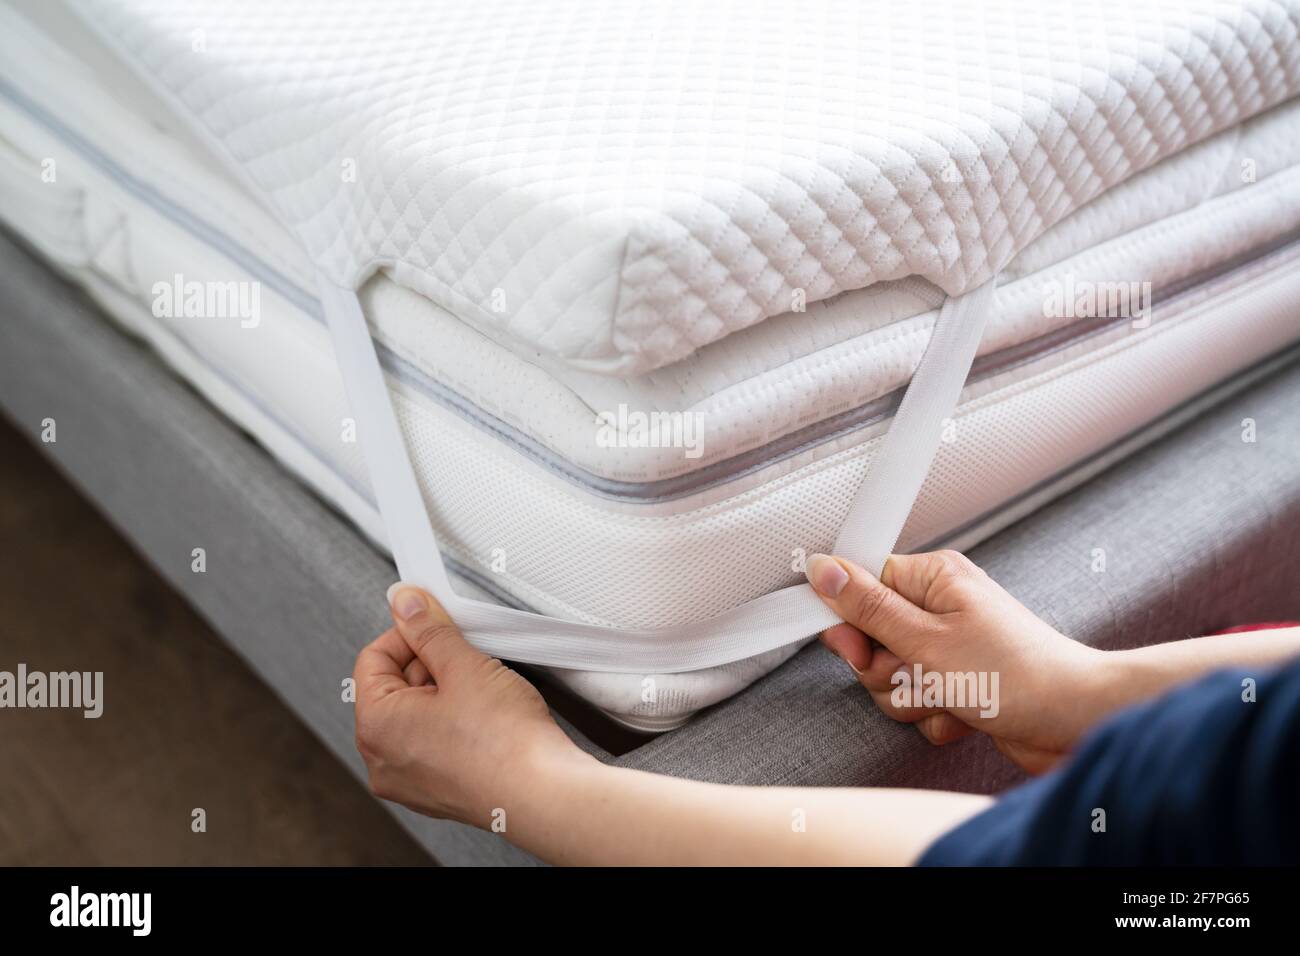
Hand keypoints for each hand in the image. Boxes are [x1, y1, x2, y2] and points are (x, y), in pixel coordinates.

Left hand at [353, 585, 591, 827]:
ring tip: (482, 688)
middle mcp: (383, 761)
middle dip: (429, 664)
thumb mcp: (464, 665)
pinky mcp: (438, 792)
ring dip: (444, 693)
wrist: (544, 793)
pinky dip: (453, 723)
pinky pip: (433, 743)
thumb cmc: (504, 741)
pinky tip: (485, 716)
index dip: (408, 633)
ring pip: (415, 716)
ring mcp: (409, 782)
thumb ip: (428, 629)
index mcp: (375, 727)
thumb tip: (405, 604)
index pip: (373, 659)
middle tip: (467, 656)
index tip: (436, 623)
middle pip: (392, 688)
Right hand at [806, 550, 1103, 772]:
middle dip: (888, 671)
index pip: (862, 586)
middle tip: (920, 672)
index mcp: (934, 579)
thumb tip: (824, 570)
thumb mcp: (926, 640)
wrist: (1077, 722)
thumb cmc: (1017, 674)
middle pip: (871, 639)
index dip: (852, 623)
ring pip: (891, 678)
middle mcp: (941, 608)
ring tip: (952, 694)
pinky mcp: (960, 684)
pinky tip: (968, 712)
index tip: (858, 648)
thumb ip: (867, 607)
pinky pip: (918, 703)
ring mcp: (951, 648)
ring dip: (913, 698)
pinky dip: (937, 715)